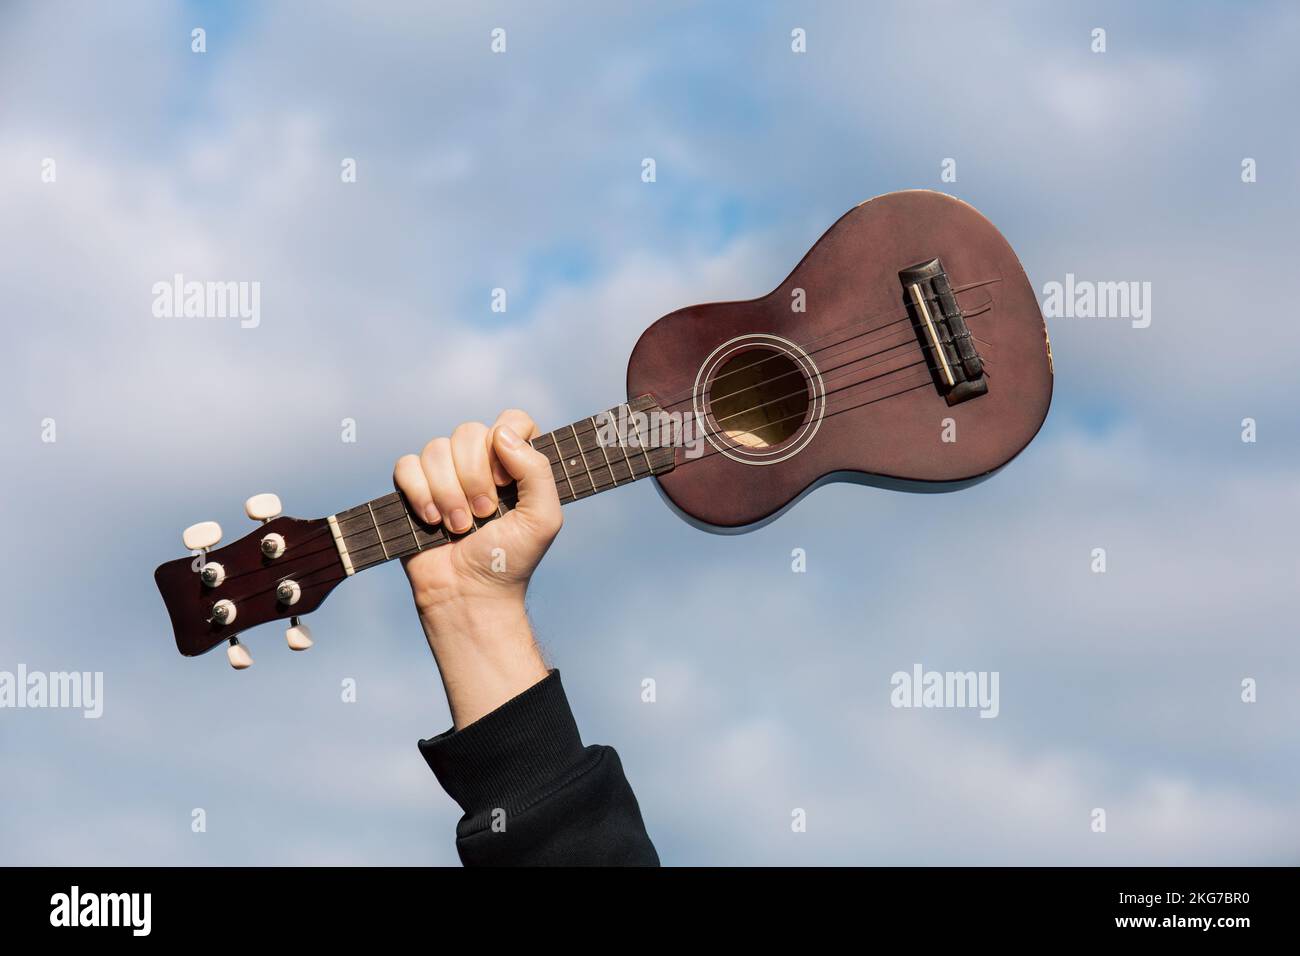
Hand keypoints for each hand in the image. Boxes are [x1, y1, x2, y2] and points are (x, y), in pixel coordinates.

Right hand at [393, 409, 561, 726]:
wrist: (469, 594)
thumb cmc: (510, 561)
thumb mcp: (543, 518)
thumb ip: (537, 471)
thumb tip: (501, 433)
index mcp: (514, 464)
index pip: (512, 421)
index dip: (506, 444)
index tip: (505, 482)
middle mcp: (479, 463)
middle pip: (468, 430)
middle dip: (473, 476)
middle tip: (483, 514)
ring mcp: (444, 474)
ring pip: (435, 449)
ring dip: (448, 493)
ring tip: (459, 527)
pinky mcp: (413, 489)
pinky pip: (406, 466)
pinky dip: (419, 494)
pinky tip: (431, 521)